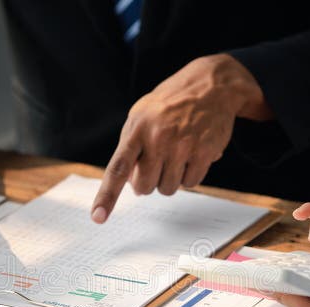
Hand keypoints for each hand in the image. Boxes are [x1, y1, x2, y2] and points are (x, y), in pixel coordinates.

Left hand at [91, 53, 271, 222]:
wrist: (211, 85)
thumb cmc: (170, 104)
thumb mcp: (142, 115)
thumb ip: (131, 147)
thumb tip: (130, 184)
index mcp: (137, 128)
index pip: (118, 168)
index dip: (107, 196)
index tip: (98, 217)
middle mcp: (159, 138)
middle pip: (145, 187)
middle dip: (149, 182)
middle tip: (157, 163)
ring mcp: (183, 146)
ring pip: (168, 188)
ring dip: (170, 179)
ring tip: (176, 154)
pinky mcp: (205, 153)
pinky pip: (191, 183)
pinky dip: (190, 175)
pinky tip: (192, 155)